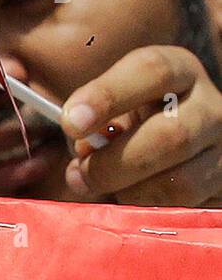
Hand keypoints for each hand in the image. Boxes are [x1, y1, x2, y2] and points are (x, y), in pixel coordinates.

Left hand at [62, 45, 221, 205]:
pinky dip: (148, 209)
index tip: (71, 123)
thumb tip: (84, 158)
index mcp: (177, 72)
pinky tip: (136, 198)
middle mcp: (209, 106)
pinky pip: (185, 208)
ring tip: (112, 187)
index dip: (107, 96)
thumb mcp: (112, 110)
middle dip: (114, 163)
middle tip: (81, 175)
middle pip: (171, 135)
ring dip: (131, 192)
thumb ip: (93, 124)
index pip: (151, 71)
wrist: (179, 153)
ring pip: (180, 181)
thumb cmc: (132, 125)